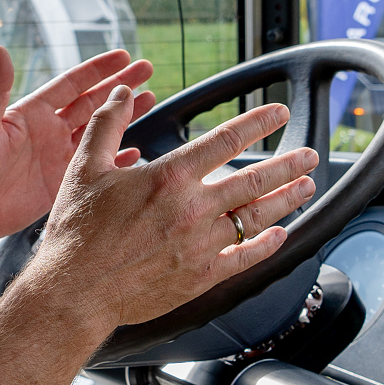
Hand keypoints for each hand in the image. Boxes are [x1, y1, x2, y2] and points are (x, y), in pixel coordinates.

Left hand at [0, 46, 155, 253]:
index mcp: (32, 113)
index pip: (72, 84)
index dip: (97, 69)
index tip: (122, 55)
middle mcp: (49, 131)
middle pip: (93, 102)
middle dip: (120, 86)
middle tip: (148, 69)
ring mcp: (57, 158)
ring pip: (100, 132)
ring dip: (124, 116)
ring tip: (151, 100)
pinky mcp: (62, 184)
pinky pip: (96, 166)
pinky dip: (117, 158)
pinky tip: (136, 151)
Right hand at [27, 86, 318, 327]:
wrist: (74, 291)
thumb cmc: (77, 231)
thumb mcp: (84, 167)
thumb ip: (106, 125)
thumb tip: (120, 93)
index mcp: (169, 178)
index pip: (226, 141)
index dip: (257, 123)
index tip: (278, 114)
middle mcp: (192, 210)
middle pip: (254, 181)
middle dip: (288, 165)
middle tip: (309, 155)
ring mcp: (201, 245)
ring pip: (256, 218)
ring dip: (287, 200)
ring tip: (306, 187)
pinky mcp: (201, 277)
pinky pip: (244, 257)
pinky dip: (266, 244)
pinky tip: (279, 234)